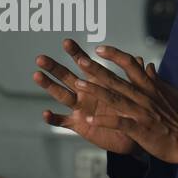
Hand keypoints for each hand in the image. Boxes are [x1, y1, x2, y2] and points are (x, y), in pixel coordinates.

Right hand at [33, 38, 142, 156]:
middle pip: (66, 77)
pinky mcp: (78, 124)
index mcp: (96, 81)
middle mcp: (84, 92)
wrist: (131, 135)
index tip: (66, 42)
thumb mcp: (134, 92)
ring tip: (37, 75)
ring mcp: (79, 108)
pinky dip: (54, 118)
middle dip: (54, 67)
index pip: (84, 64)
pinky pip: (63, 121)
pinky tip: (45, 113)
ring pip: (61, 95)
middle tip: (40, 58)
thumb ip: (134, 75)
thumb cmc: (129, 111)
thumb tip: (140, 59)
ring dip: (49, 86)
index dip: (76, 53)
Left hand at [67, 43, 177, 166]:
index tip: (100, 49)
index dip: (114, 55)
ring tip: (79, 84)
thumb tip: (147, 66)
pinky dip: (105, 121)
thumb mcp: (172, 94)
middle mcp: (144, 97)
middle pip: (117, 80)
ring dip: (96, 91)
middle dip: (97, 69)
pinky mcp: (140, 129)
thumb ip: (157, 80)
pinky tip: (89, 120)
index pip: (131, 65)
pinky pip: (119, 124)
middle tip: (80, 59)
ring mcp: (141, 113)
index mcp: (150, 87)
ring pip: (115, 99)